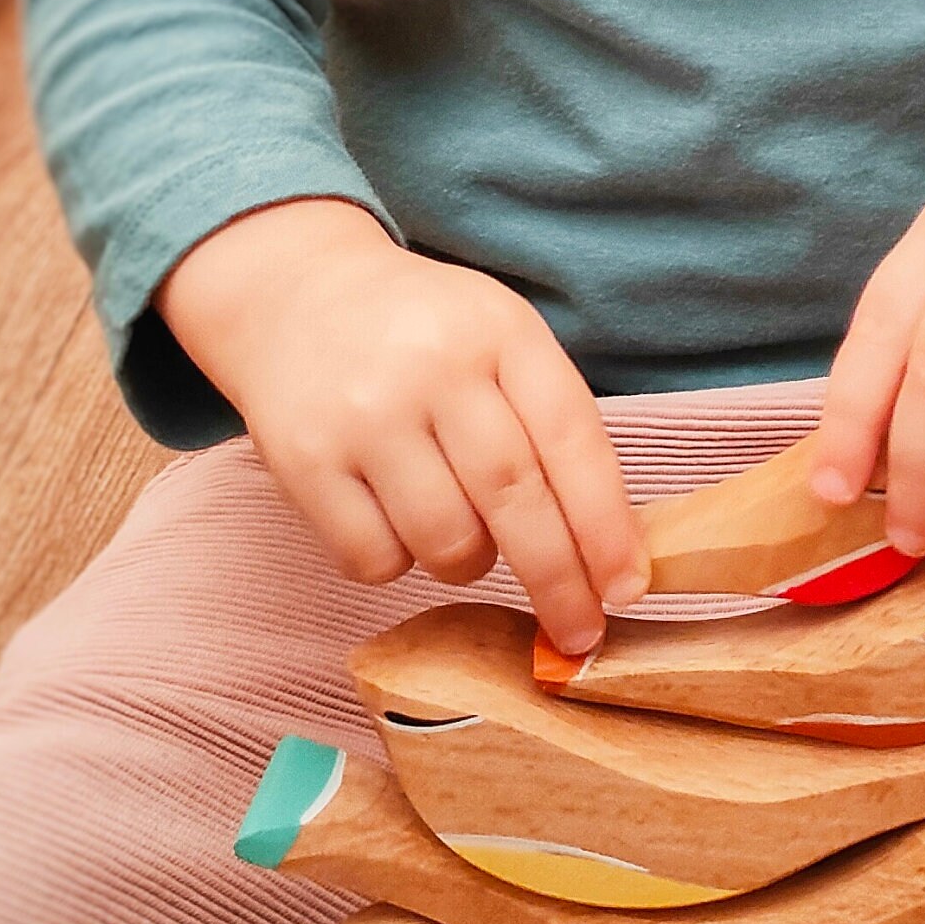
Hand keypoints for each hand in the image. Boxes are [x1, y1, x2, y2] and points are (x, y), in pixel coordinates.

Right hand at [157, 197, 644, 652]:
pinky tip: (397, 523)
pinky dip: (399, 564)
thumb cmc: (423, 334)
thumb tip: (607, 548)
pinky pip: (374, 558)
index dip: (607, 526)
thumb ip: (550, 421)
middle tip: (580, 632)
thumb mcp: (499, 337)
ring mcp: (365, 415)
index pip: (572, 440)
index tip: (627, 588)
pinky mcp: (305, 460)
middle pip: (515, 499)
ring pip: (447, 540)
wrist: (297, 292)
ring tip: (463, 533)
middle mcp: (434, 368)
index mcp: (501, 332)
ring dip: (471, 564)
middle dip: (558, 580)